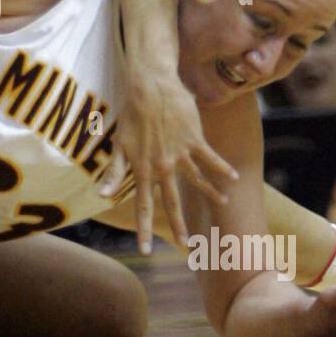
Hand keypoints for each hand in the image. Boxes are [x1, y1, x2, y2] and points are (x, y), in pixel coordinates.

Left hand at [98, 75, 237, 252]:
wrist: (150, 86)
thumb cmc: (131, 114)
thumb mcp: (119, 144)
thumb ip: (114, 172)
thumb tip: (102, 196)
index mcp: (143, 168)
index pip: (143, 205)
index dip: (142, 229)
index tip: (144, 250)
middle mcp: (163, 165)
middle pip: (172, 202)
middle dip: (178, 226)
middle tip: (187, 247)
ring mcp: (180, 153)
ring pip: (197, 181)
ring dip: (210, 195)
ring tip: (222, 206)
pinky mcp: (194, 139)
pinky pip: (210, 158)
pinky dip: (222, 169)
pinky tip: (233, 179)